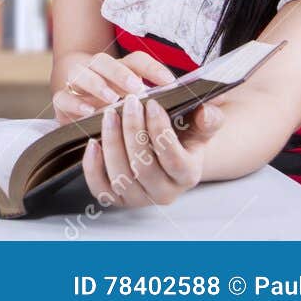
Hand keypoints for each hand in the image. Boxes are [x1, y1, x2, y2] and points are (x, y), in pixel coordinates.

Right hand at [53, 51, 175, 123]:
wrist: (74, 104)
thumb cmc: (116, 107)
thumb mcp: (139, 104)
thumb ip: (168, 109)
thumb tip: (206, 114)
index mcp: (120, 69)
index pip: (137, 60)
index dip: (153, 68)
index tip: (170, 82)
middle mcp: (97, 71)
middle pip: (106, 61)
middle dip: (121, 73)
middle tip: (138, 89)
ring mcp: (77, 84)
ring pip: (82, 73)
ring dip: (98, 85)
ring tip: (113, 101)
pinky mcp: (62, 101)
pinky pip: (63, 96)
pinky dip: (74, 102)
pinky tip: (88, 111)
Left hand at [82, 96, 222, 207]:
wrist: (166, 154)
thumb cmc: (182, 136)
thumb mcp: (199, 126)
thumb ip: (208, 119)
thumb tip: (206, 113)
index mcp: (188, 175)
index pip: (172, 158)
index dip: (160, 130)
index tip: (151, 103)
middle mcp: (165, 193)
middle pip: (144, 166)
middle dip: (133, 130)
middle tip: (129, 102)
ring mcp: (139, 198)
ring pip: (121, 176)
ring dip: (112, 141)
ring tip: (110, 113)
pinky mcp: (117, 198)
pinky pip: (100, 188)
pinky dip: (93, 166)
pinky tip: (93, 142)